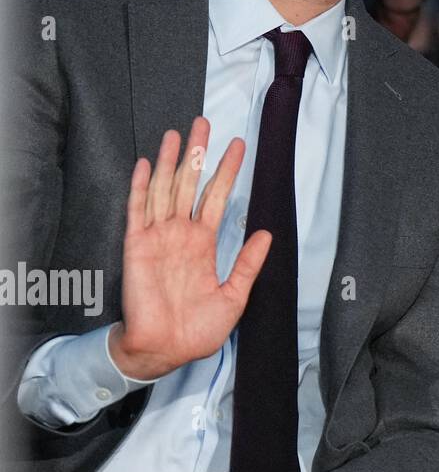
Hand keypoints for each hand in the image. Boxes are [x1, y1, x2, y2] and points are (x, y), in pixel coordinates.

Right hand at [108, 117, 272, 380]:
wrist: (166, 349)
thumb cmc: (199, 329)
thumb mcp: (235, 295)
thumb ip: (248, 264)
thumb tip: (267, 233)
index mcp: (204, 243)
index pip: (217, 197)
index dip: (227, 171)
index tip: (239, 145)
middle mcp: (181, 233)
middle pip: (191, 184)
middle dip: (198, 153)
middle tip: (205, 122)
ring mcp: (158, 236)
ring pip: (165, 189)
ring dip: (171, 161)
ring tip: (178, 132)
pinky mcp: (137, 246)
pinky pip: (138, 211)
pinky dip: (142, 187)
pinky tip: (148, 163)